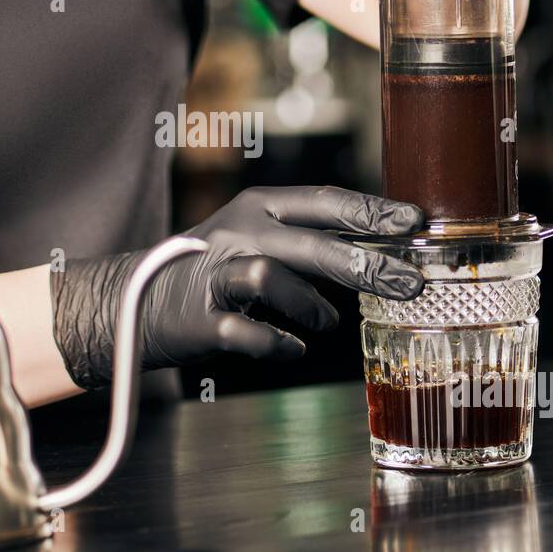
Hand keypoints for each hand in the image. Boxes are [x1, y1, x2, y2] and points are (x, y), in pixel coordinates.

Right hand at [50, 186, 425, 387]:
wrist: (135, 299)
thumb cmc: (216, 271)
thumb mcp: (259, 238)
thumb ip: (311, 242)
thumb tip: (385, 251)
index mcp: (258, 206)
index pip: (324, 201)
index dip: (372, 211)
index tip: (417, 222)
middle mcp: (237, 231)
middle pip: (311, 243)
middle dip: (367, 264)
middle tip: (411, 284)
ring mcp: (214, 274)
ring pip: (270, 277)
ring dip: (310, 306)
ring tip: (327, 323)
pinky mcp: (198, 317)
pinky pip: (243, 332)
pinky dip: (275, 344)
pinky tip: (291, 349)